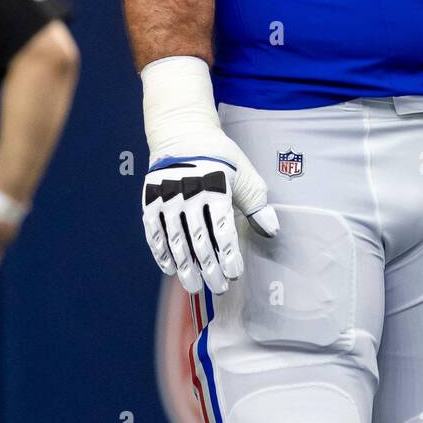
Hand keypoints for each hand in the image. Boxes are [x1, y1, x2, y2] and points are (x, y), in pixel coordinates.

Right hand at [142, 133, 277, 295]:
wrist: (185, 134)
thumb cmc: (222, 158)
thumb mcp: (246, 176)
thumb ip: (257, 206)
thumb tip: (271, 231)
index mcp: (216, 189)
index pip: (223, 230)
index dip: (229, 255)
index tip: (235, 274)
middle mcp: (189, 195)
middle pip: (199, 241)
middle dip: (209, 268)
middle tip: (218, 288)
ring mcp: (167, 199)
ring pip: (176, 241)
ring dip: (185, 267)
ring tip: (194, 286)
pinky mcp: (151, 201)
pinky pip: (155, 233)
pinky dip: (161, 253)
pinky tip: (170, 269)